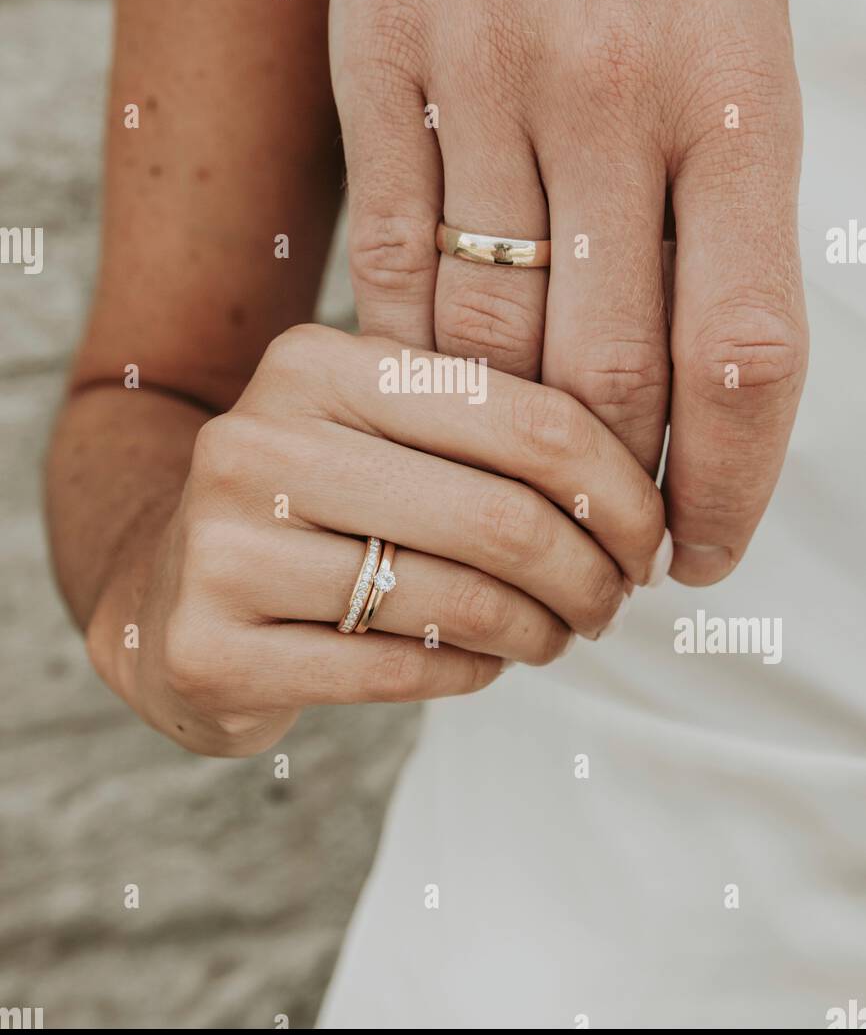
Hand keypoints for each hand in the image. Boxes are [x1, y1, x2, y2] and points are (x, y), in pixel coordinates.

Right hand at [127, 325, 667, 755]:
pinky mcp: (210, 646)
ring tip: (560, 633)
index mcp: (314, 362)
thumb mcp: (381, 431)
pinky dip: (472, 672)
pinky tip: (486, 661)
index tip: (652, 536)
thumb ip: (491, 433)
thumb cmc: (316, 505)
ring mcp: (221, 546)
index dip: (618, 488)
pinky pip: (398, 671)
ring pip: (456, 602)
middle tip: (617, 599)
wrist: (166, 587)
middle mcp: (257, 440)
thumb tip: (648, 505)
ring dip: (541, 632)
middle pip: (501, 519)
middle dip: (592, 574)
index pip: (522, 416)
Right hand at [330, 0, 807, 587]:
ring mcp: (481, 80)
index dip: (729, 486)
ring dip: (506, 441)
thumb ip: (722, 214)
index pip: (740, 357)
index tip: (707, 552)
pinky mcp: (377, 63)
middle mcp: (609, 99)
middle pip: (604, 373)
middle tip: (612, 548)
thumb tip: (699, 383)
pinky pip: (387, 255)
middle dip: (614, 492)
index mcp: (735, 100)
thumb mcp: (745, 46)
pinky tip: (435, 394)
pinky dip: (412, 349)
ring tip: (522, 492)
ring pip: (484, 332)